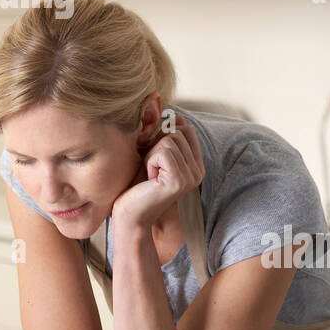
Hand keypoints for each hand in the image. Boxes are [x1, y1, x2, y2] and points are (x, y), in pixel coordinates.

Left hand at [112, 112, 204, 230]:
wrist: (130, 213)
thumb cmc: (139, 184)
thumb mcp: (154, 155)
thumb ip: (166, 137)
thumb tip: (177, 115)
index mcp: (197, 165)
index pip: (187, 130)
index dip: (165, 137)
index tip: (156, 159)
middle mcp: (198, 172)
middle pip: (177, 132)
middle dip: (157, 146)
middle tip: (152, 169)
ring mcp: (191, 176)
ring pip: (169, 140)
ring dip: (152, 155)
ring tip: (151, 174)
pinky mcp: (179, 180)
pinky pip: (163, 151)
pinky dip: (150, 161)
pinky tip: (150, 179)